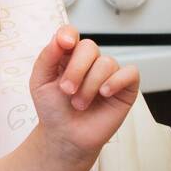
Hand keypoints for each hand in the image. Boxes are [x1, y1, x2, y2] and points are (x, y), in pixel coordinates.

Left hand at [29, 25, 139, 163]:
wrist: (65, 136)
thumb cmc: (53, 109)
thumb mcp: (40, 82)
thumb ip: (47, 57)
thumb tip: (61, 38)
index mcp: (68, 56)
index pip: (71, 33)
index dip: (69, 34)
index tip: (65, 44)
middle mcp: (89, 61)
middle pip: (89, 47)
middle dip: (76, 69)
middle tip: (66, 91)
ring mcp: (109, 73)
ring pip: (106, 63)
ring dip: (90, 85)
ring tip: (79, 104)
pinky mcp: (126, 88)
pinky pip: (130, 72)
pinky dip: (116, 81)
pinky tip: (104, 94)